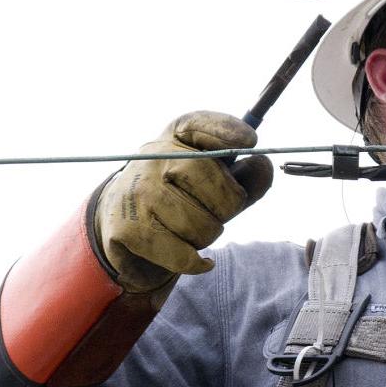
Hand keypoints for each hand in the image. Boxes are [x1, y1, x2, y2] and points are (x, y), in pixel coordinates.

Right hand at [94, 112, 274, 293]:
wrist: (122, 224)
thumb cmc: (181, 198)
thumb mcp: (213, 181)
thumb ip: (244, 177)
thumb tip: (263, 166)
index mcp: (173, 137)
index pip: (196, 123)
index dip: (226, 130)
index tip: (250, 141)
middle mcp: (152, 158)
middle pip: (211, 179)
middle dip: (228, 206)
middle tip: (219, 213)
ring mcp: (138, 193)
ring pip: (201, 224)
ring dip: (208, 236)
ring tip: (196, 231)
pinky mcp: (129, 229)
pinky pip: (183, 254)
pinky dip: (197, 262)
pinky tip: (199, 259)